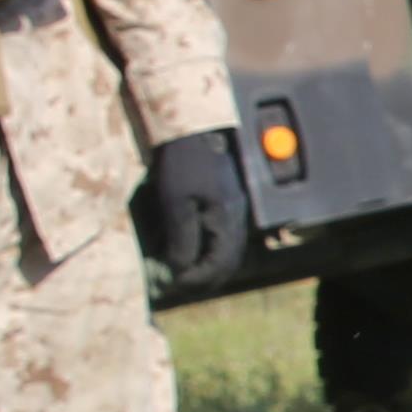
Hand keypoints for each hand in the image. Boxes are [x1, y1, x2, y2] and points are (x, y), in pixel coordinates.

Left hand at [134, 127, 249, 290]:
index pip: (218, 265)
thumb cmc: (183, 161)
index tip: (175, 283)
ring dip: (209, 265)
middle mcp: (237, 218)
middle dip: (206, 278)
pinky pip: (225, 235)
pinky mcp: (228, 200)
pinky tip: (195, 247)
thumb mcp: (175, 201)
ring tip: (186, 271)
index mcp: (227, 220)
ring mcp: (235, 209)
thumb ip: (181, 238)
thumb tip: (180, 268)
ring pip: (228, 250)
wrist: (193, 126)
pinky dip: (210, 248)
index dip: (197, 279)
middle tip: (182, 285)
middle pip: (228, 262)